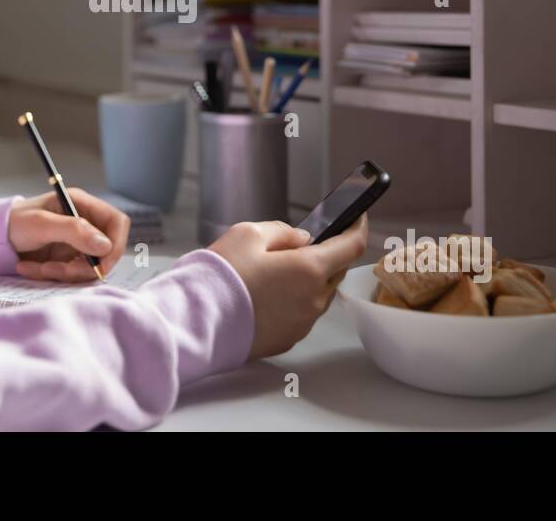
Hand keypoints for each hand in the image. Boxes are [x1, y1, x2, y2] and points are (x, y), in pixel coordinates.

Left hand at [7, 187, 130, 281]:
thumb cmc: (14, 222)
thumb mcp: (41, 224)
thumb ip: (74, 231)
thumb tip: (106, 245)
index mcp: (81, 204)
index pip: (117, 223)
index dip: (115, 244)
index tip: (100, 264)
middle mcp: (84, 223)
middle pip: (106, 250)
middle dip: (83, 266)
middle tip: (56, 270)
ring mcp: (76, 242)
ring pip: (89, 266)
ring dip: (64, 273)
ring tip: (37, 268)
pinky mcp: (67, 258)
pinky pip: (71, 274)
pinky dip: (52, 275)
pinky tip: (30, 268)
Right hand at [209, 214, 367, 359]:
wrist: (198, 320)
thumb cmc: (222, 276)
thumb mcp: (249, 234)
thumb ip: (283, 232)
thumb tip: (302, 239)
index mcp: (309, 269)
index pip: (351, 246)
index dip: (358, 227)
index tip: (357, 216)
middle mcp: (313, 299)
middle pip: (336, 271)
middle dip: (327, 254)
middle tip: (302, 245)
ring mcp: (302, 322)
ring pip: (319, 294)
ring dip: (309, 280)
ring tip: (276, 271)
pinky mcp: (288, 339)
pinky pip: (302, 314)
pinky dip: (294, 301)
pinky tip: (268, 295)